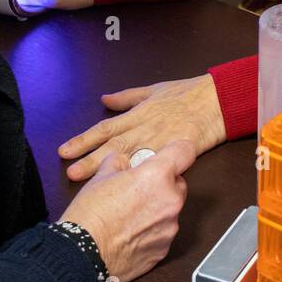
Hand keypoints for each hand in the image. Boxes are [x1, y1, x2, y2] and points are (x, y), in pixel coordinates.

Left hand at [58, 74, 225, 181]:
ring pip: (132, 160)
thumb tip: (104, 100)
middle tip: (70, 173)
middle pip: (113, 147)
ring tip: (92, 184)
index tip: (64, 152)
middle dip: (90, 161)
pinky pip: (157, 168)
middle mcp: (145, 129)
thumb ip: (127, 98)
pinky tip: (132, 191)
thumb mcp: (153, 89)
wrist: (217, 101)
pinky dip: (143, 179)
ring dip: (111, 172)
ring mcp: (161, 143)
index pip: (105, 129)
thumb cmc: (187, 93)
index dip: (83, 140)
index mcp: (138, 114)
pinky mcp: (177, 154)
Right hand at [58, 140, 194, 281]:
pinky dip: (151, 231)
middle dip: (163, 184)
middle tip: (138, 190)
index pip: (184, 151)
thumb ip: (118, 162)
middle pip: (178, 184)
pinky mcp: (164, 249)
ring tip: (129, 215)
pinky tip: (130, 233)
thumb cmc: (90, 216)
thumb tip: (122, 161)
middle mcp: (170, 201)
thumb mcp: (100, 177)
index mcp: (157, 176)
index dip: (176, 151)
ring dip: (157, 209)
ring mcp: (170, 228)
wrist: (82, 255)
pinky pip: (163, 233)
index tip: (171, 154)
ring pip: (170, 210)